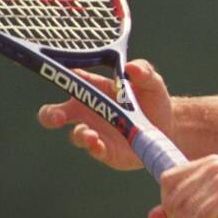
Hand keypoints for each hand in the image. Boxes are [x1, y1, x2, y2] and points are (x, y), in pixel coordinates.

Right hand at [37, 59, 174, 169]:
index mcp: (91, 88)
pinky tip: (98, 145)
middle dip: (51, 115)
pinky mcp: (106, 150)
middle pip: (55, 113)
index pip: (69, 80)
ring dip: (80, 134)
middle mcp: (87, 111)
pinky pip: (95, 150)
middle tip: (57, 118)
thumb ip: (143, 71)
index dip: (59, 76)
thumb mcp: (151, 81)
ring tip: (90, 135)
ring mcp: (94, 131)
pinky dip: (94, 148)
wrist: (167, 126)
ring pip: (75, 134)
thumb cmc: (152, 98)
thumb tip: (132, 68)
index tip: (53, 76)